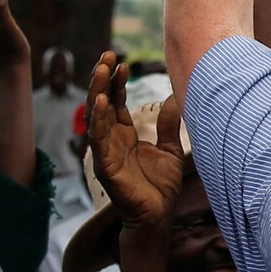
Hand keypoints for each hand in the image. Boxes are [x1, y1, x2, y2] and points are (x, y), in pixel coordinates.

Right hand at [85, 53, 187, 225]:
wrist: (159, 216)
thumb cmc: (161, 187)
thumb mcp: (170, 149)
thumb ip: (168, 125)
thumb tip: (174, 98)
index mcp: (124, 135)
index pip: (115, 101)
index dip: (116, 81)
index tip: (121, 61)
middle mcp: (111, 140)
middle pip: (102, 102)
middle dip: (103, 78)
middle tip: (107, 55)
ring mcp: (105, 152)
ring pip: (96, 116)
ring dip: (97, 91)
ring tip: (101, 69)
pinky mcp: (105, 165)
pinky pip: (98, 138)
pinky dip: (98, 119)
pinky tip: (101, 101)